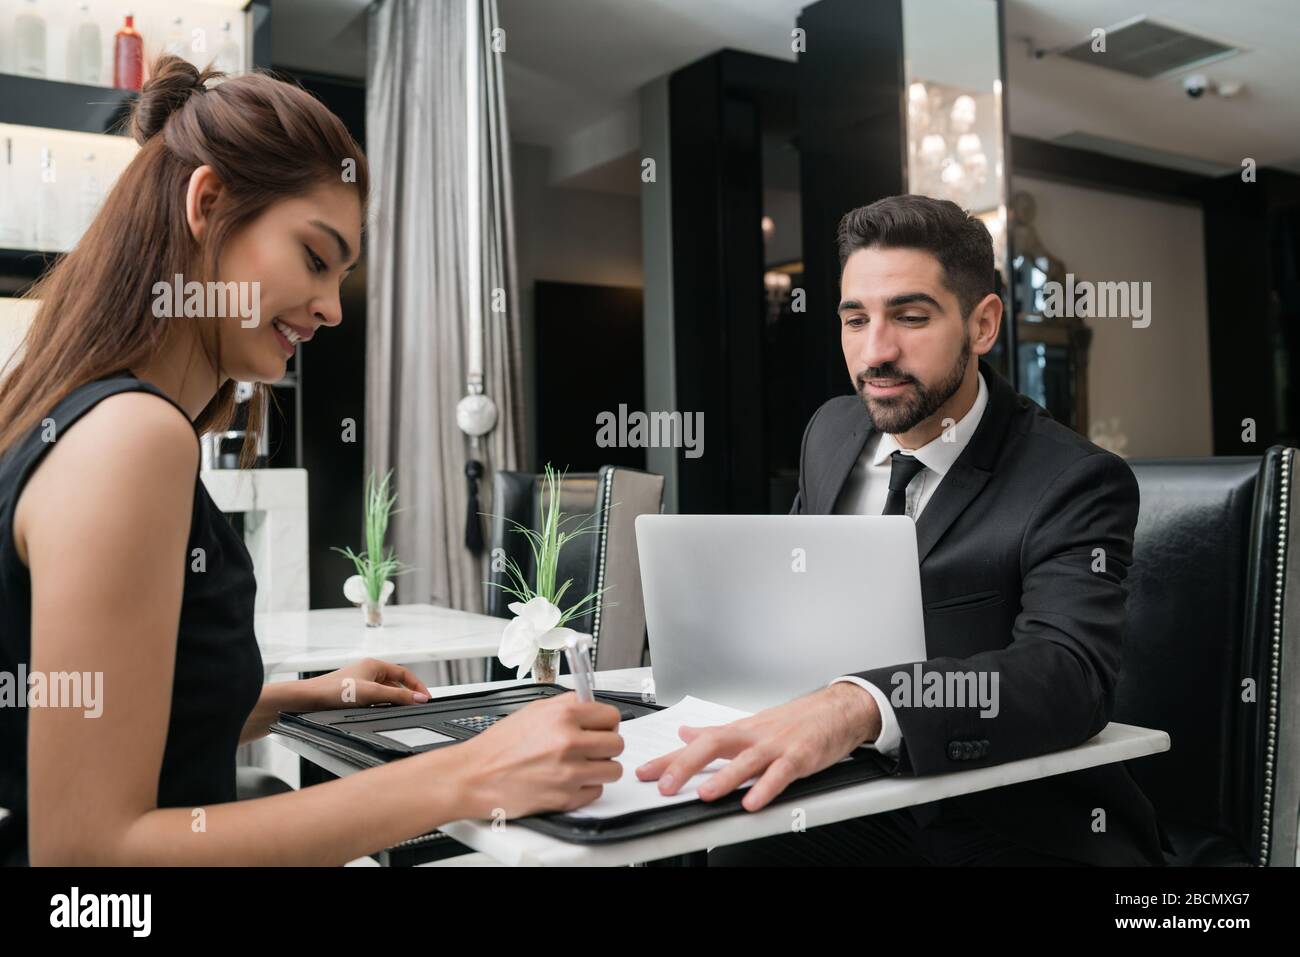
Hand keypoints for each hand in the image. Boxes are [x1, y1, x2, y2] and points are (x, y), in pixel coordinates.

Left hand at [299, 658, 431, 709]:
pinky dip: (380, 707)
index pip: (405, 673)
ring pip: (385, 693)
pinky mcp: (353, 694)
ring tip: (397, 712)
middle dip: (405, 695)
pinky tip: (379, 714)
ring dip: (392, 702)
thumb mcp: (371, 694)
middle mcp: (369, 672)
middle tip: (414, 708)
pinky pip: (374, 700)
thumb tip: (420, 698)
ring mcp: (361, 683)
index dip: (417, 686)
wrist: (308, 699)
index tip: (426, 699)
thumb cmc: (334, 691)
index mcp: (375, 665)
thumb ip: (397, 695)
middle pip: (396, 683)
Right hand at [456, 693, 623, 819]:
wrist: (474, 776)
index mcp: (562, 715)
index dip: (606, 723)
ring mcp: (568, 772)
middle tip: (592, 748)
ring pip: (612, 770)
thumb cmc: (498, 746)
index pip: (612, 716)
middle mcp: (568, 742)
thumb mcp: (533, 710)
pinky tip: (569, 781)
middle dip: (606, 746)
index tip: (600, 728)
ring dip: (600, 769)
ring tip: (582, 765)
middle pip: (617, 744)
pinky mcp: (565, 798)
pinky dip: (586, 788)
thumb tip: (591, 705)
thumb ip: (566, 706)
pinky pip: (596, 792)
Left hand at [635, 683, 880, 811]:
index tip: (644, 773)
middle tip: (664, 785)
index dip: (668, 759)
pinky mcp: (800, 756)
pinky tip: (753, 802)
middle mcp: (752, 736)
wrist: (835, 710)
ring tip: (705, 795)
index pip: (695, 744)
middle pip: (712, 746)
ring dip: (725, 778)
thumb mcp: (749, 725)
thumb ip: (715, 732)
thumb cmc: (793, 721)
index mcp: (737, 731)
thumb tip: (684, 732)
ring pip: (746, 761)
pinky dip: (766, 788)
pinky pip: (781, 773)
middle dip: (686, 766)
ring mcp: (776, 746)